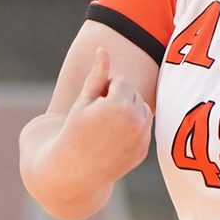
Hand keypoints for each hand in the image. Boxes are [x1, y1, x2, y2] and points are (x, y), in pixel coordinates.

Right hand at [53, 48, 153, 183]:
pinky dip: (132, 128)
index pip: (123, 81)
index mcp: (120, 106)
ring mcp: (142, 138)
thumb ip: (97, 75)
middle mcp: (136, 122)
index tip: (93, 102)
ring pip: (143, 109)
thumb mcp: (83, 102)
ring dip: (129, 111)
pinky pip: (144, 128)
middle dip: (119, 98)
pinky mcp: (144, 150)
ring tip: (107, 125)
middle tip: (98, 115)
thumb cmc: (74, 131)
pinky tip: (113, 138)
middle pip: (135, 94)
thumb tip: (103, 50)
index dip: (106, 88)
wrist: (74, 170)